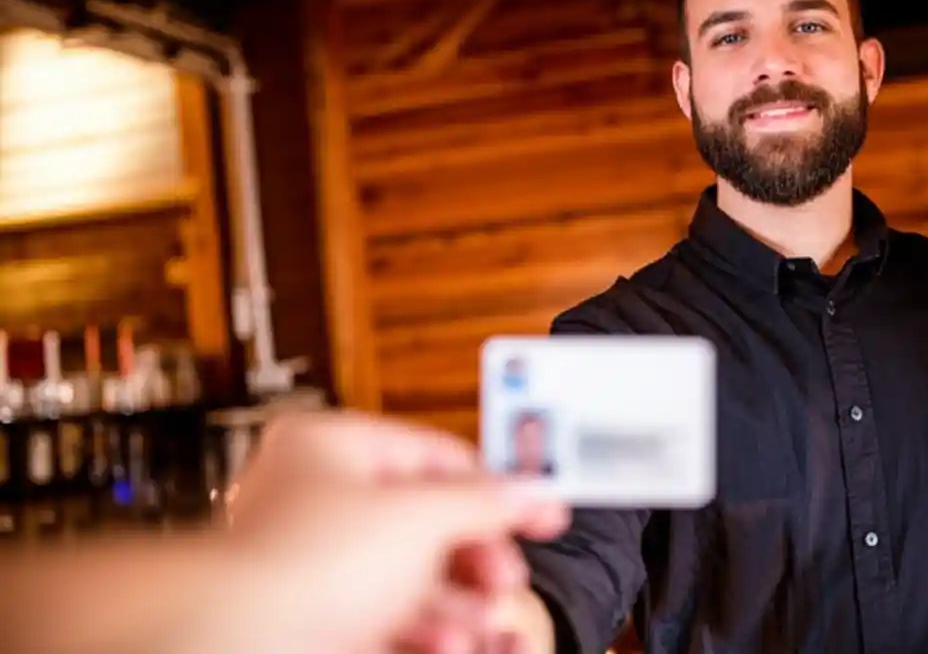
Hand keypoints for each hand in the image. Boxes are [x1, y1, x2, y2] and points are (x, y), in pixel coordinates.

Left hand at [223, 411, 567, 653]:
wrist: (232, 645)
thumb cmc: (302, 565)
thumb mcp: (419, 517)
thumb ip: (484, 500)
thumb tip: (530, 490)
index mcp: (333, 448)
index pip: (435, 454)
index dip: (494, 485)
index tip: (540, 511)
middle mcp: (320, 499)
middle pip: (427, 522)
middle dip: (476, 559)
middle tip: (508, 578)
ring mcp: (316, 564)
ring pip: (410, 578)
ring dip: (458, 604)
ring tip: (483, 626)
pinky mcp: (315, 619)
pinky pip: (386, 617)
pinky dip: (425, 629)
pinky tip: (452, 643)